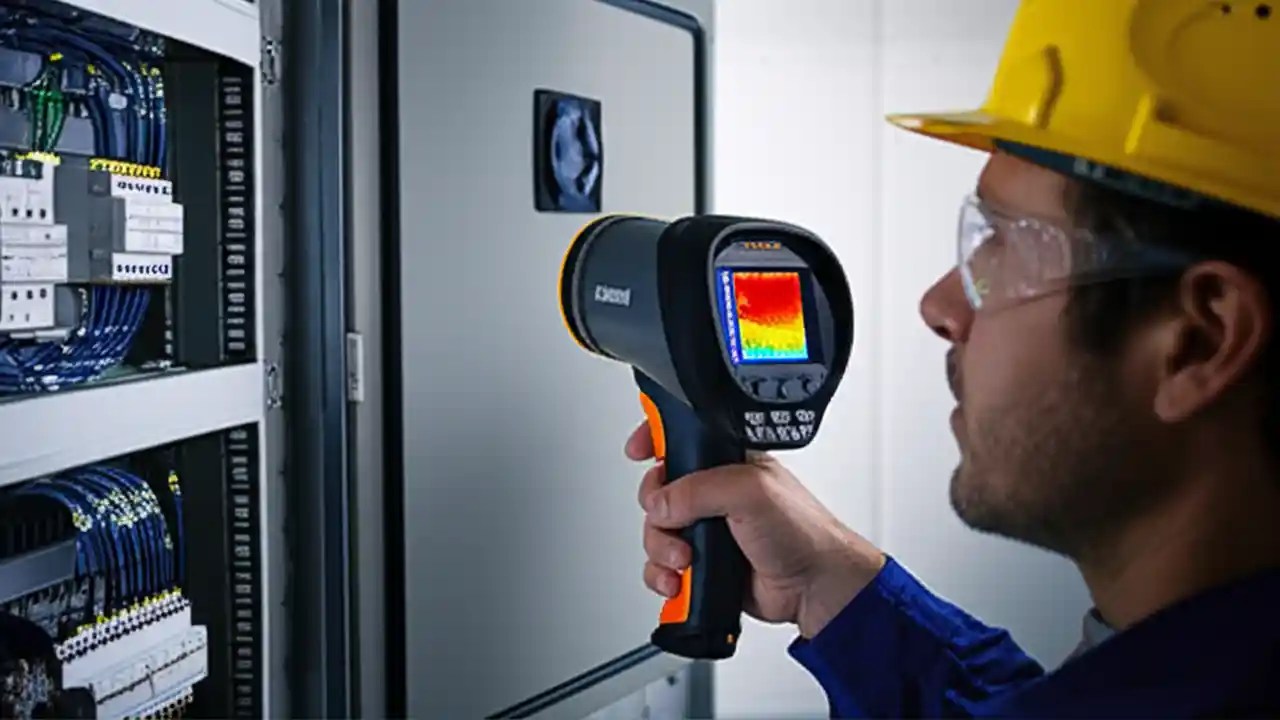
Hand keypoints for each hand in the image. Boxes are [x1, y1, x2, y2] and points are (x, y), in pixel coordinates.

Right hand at [626, 422, 886, 637]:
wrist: (814, 587)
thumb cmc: (802, 532)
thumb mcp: (751, 492)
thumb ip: (699, 490)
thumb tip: (661, 504)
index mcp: (726, 463)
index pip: (681, 438)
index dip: (654, 437)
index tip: (637, 450)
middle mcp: (713, 494)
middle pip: (657, 492)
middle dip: (657, 512)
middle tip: (676, 524)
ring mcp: (706, 529)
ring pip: (656, 532)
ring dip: (662, 550)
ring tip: (687, 560)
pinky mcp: (702, 562)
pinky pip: (662, 566)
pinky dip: (663, 576)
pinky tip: (681, 580)